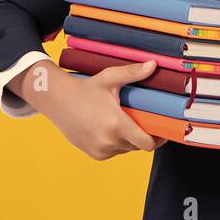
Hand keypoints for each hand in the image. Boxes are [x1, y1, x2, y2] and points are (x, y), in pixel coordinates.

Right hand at [38, 60, 167, 159]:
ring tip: (125, 122)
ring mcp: (100, 150)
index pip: (147, 143)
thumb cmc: (85, 88)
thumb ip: (133, 72)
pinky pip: (113, 152)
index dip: (158, 140)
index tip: (162, 132)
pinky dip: (116, 143)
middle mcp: (109, 141)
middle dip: (142, 135)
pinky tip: (111, 128)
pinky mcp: (93, 154)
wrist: (57, 100)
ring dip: (129, 140)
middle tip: (142, 120)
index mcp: (116, 125)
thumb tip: (154, 64)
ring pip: (126, 149)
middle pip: (138, 146)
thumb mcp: (110, 77)